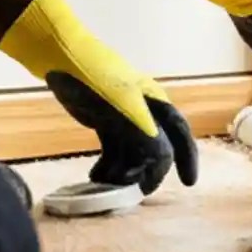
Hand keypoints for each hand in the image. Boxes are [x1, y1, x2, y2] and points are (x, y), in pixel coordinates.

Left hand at [0, 0, 196, 193]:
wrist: (64, 59)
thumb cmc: (99, 80)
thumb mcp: (127, 109)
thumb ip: (147, 135)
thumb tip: (163, 163)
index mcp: (156, 104)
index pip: (180, 135)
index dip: (187, 159)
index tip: (187, 184)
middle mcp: (144, 112)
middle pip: (155, 148)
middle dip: (147, 171)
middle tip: (136, 192)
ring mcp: (124, 117)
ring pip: (133, 151)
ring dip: (124, 170)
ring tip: (108, 184)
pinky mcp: (104, 121)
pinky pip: (113, 149)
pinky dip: (109, 164)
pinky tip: (97, 175)